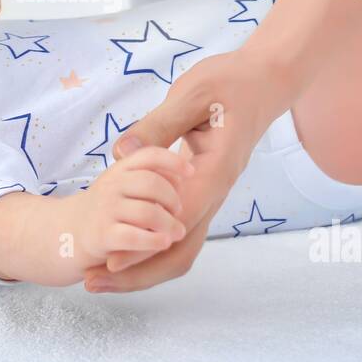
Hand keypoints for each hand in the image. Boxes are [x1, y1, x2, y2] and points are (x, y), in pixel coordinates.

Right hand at [68, 146, 192, 269]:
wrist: (66, 233)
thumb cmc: (106, 209)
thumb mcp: (123, 184)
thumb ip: (149, 176)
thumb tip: (184, 177)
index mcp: (120, 169)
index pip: (149, 155)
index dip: (173, 161)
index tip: (191, 172)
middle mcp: (111, 185)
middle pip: (152, 183)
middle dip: (173, 198)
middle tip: (178, 211)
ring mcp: (105, 210)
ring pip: (148, 212)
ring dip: (168, 224)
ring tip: (176, 233)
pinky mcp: (101, 235)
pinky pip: (133, 237)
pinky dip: (153, 240)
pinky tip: (164, 243)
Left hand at [84, 48, 291, 292]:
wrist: (264, 81)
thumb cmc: (230, 83)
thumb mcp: (192, 95)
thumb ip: (159, 125)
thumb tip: (121, 153)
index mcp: (214, 170)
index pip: (178, 220)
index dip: (145, 245)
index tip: (111, 263)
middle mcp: (215, 190)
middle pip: (181, 248)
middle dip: (140, 271)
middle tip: (96, 280)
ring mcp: (210, 193)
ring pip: (182, 244)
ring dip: (144, 263)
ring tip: (103, 274)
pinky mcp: (202, 189)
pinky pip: (179, 227)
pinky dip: (152, 243)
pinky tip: (125, 246)